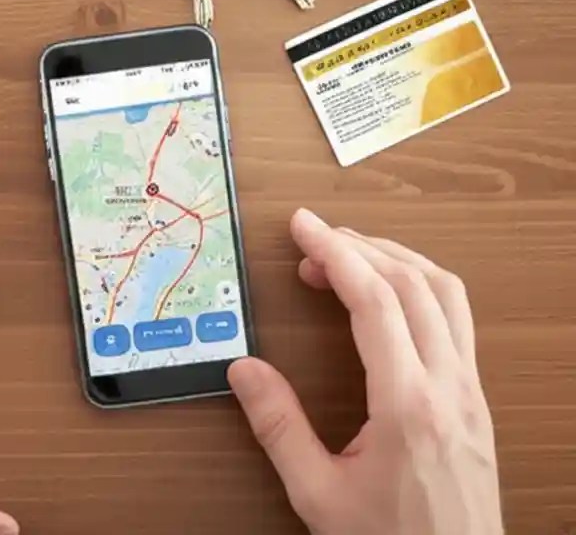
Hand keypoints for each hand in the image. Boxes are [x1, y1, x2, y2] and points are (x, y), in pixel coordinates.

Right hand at [228, 209, 501, 534]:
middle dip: (359, 246)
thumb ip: (278, 428)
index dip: (335, 253)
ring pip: (447, 295)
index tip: (304, 226)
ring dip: (397, 260)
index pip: (375, 301)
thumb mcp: (317, 495)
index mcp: (408, 405)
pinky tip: (392, 297)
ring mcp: (471, 393)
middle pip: (413, 285)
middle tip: (311, 239)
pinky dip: (422, 288)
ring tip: (350, 254)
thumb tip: (244, 369)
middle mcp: (449, 389)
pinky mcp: (476, 404)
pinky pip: (458, 322)